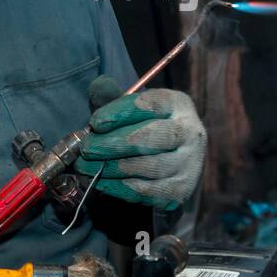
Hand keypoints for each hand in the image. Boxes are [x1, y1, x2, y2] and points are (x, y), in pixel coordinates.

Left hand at [73, 75, 206, 210]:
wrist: (170, 162)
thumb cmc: (143, 128)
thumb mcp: (130, 108)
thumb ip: (112, 96)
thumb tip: (98, 86)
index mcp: (178, 104)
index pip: (151, 104)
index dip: (120, 113)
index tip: (95, 122)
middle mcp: (191, 132)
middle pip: (150, 138)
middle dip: (112, 144)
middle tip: (86, 148)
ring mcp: (189, 164)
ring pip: (148, 167)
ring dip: (111, 168)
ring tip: (86, 167)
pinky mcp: (181, 191)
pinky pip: (147, 191)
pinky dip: (119, 187)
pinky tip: (101, 182)